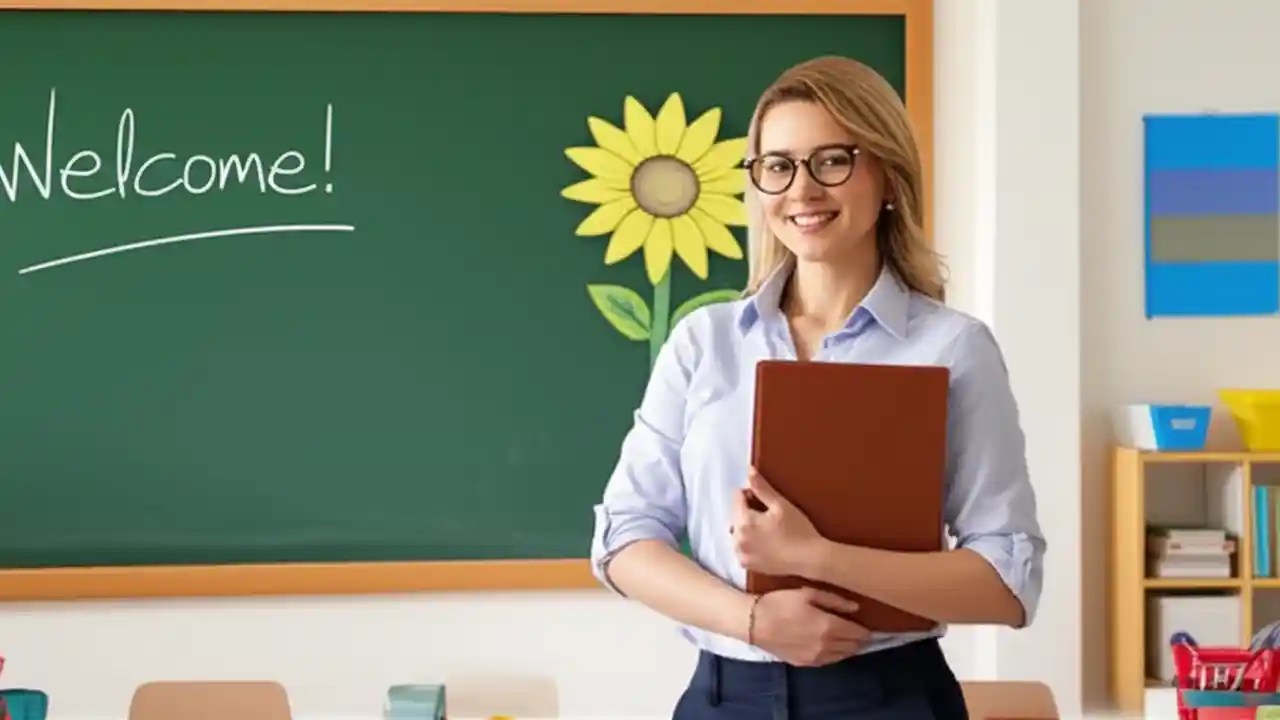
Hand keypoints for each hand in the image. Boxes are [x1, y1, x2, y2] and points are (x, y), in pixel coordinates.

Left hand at [732, 467, 824, 576]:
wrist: (809, 559)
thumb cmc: (798, 529)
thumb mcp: (781, 505)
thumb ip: (762, 488)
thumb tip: (749, 471)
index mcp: (743, 521)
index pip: (737, 498)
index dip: (751, 494)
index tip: (767, 502)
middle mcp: (737, 539)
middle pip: (735, 514)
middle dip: (747, 511)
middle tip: (769, 516)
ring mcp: (741, 553)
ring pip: (737, 532)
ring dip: (746, 527)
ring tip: (767, 530)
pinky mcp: (746, 564)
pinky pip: (741, 548)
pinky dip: (748, 543)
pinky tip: (764, 543)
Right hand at [749, 587, 870, 665]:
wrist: (754, 623)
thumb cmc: (780, 602)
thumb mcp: (807, 593)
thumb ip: (834, 600)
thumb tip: (856, 606)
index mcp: (829, 626)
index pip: (857, 633)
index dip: (866, 630)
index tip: (870, 625)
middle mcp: (826, 645)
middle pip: (852, 646)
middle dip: (859, 640)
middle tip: (862, 632)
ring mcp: (815, 657)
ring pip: (842, 656)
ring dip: (849, 648)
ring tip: (850, 639)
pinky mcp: (805, 663)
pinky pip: (828, 661)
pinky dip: (836, 654)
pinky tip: (834, 647)